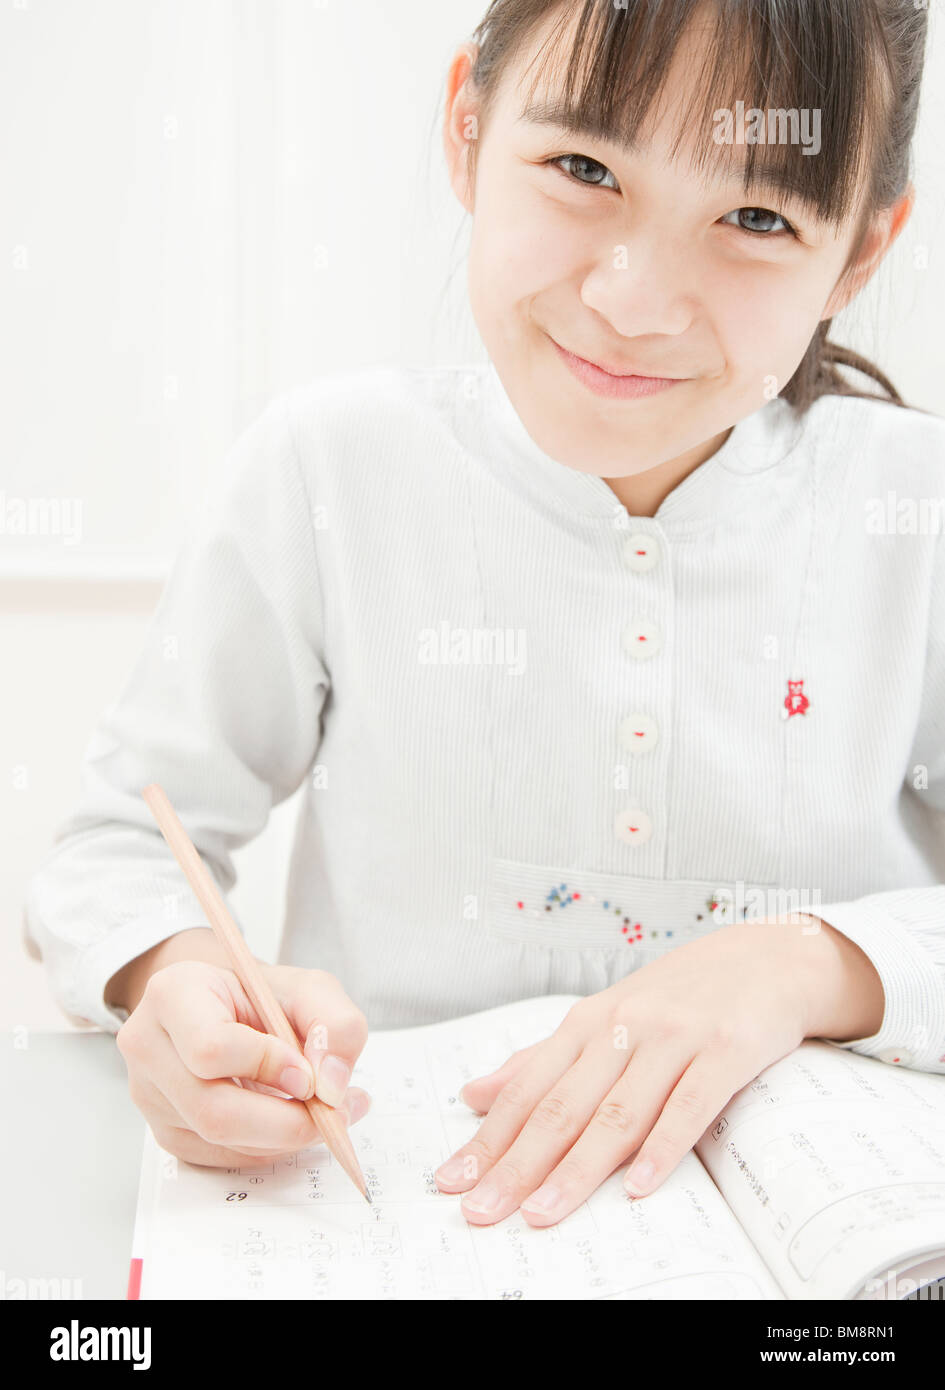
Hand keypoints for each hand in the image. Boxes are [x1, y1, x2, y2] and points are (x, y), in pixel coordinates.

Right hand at [116, 959, 369, 1165]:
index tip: (307, 1073)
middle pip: (213, 1110)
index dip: (266, 1066)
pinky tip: (289, 1120)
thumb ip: (336, 1024)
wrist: (225, 1006)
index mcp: (174, 994)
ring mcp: (150, 1095)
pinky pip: (220, 1157)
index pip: (211, 1047)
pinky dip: (266, 1146)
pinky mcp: (165, 1132)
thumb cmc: (262, 995)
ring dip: (283, 1136)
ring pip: (218, 1140)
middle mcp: (148, 1046)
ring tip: (324, 1111)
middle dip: (285, 1121)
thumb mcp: (310, 988)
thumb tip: (331, 1087)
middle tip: (333, 1111)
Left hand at [435, 915, 846, 1225]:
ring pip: (618, 1112)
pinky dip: (663, 1147)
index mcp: (588, 1023)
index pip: (527, 1090)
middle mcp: (624, 1028)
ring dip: (576, 1169)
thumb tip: (471, 1094)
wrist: (765, 960)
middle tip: (480, 1209)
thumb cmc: (677, 997)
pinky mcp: (725, 1051)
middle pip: (562, 1106)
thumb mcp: (604, 1017)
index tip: (451, 1181)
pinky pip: (690, 1106)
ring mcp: (674, 1039)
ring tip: (541, 1213)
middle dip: (516, 1164)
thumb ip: (540, 1060)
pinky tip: (639, 1187)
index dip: (487, 1138)